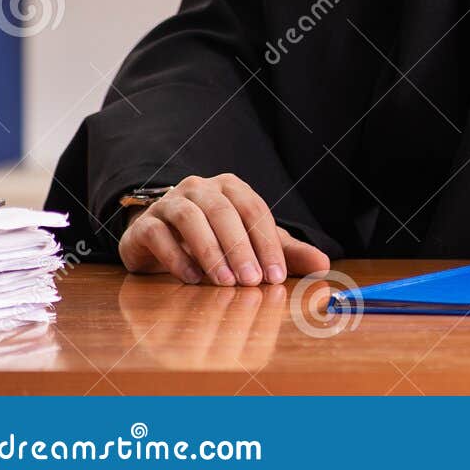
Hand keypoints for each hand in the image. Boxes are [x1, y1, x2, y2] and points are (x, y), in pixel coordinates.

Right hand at [117, 173, 330, 284]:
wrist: (159, 239)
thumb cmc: (214, 239)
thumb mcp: (252, 244)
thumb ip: (286, 253)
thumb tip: (324, 264)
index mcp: (232, 187)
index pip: (254, 210)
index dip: (267, 243)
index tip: (275, 277)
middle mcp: (200, 188)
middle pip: (224, 212)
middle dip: (241, 249)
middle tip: (251, 282)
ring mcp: (169, 202)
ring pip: (191, 219)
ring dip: (211, 251)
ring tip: (224, 282)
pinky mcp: (145, 224)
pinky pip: (159, 235)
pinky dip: (176, 257)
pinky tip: (192, 279)